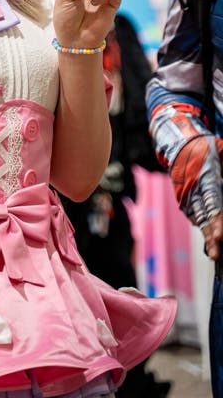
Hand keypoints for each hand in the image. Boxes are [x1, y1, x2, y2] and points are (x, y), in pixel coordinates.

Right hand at [151, 102, 222, 257]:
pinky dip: (201, 226)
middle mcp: (194, 188)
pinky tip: (210, 239)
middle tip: (217, 254)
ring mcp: (186, 193)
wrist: (178, 143)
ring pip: (197, 219)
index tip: (221, 235)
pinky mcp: (183, 197)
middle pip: (203, 216)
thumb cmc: (206, 147)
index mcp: (205, 175)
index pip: (213, 201)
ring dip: (206, 236)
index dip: (217, 219)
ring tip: (215, 253)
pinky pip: (193, 215)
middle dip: (211, 236)